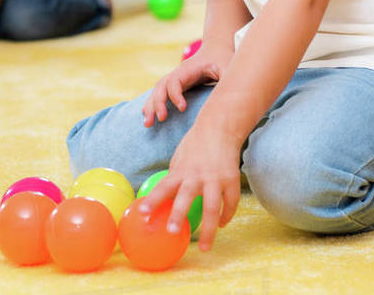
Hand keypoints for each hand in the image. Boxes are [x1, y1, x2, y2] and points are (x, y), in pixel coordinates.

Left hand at [139, 118, 241, 250]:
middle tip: (172, 231)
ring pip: (212, 207)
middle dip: (178, 215)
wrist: (220, 127)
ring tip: (204, 247)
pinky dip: (226, 216)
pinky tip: (221, 224)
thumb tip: (166, 196)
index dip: (153, 200)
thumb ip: (175, 177)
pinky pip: (230, 202)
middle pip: (186, 198)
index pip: (163, 187)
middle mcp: (197, 175)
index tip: (143, 213)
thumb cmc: (196, 143)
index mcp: (181, 170)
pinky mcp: (231, 179)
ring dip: (208, 229)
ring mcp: (215, 178)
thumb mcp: (179, 158)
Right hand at [142, 42, 234, 127]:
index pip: (175, 81)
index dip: (176, 95)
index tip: (183, 108)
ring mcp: (175, 79)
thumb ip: (229, 77)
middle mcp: (178, 74)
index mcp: (188, 69)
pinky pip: (160, 94)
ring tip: (147, 124)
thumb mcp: (229, 65)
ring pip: (157, 92)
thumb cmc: (223, 58)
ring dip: (150, 107)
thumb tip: (233, 93)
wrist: (217, 49)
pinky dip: (152, 105)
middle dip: (157, 103)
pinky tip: (148, 117)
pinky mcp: (176, 85)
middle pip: (161, 87)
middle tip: (159, 120)